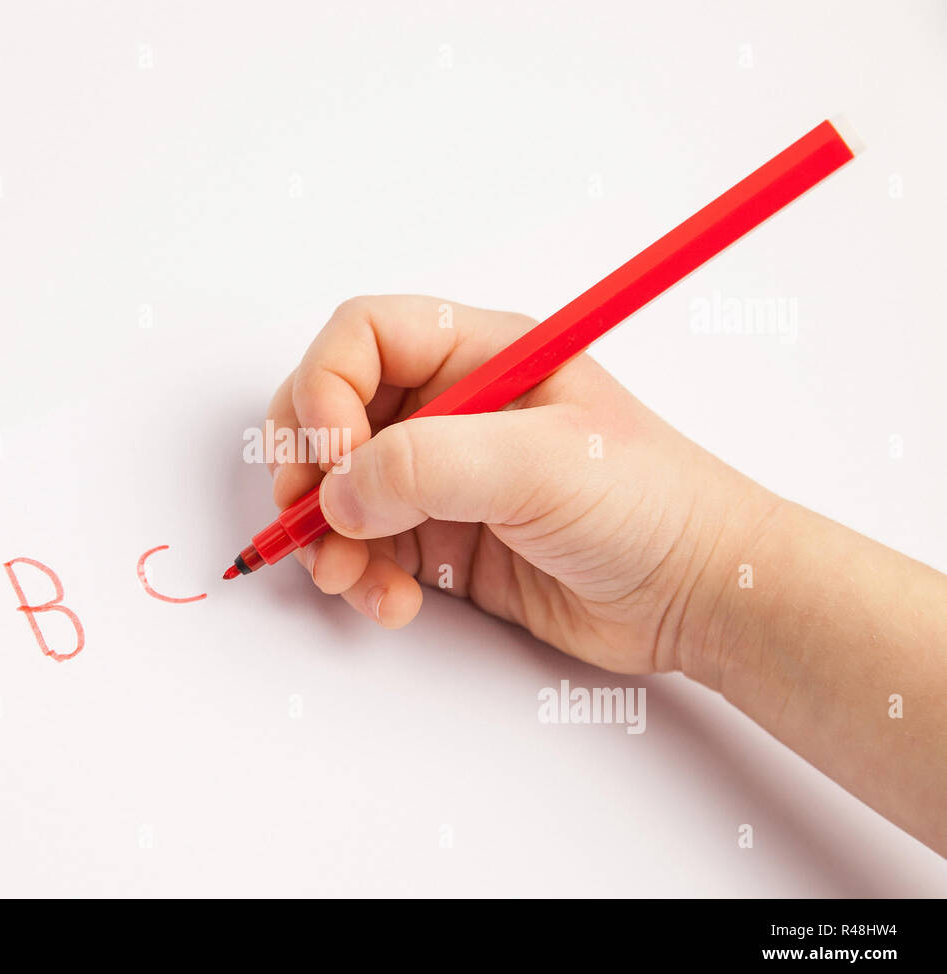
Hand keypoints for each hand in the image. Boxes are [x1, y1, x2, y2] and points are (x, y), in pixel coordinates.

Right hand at [267, 295, 775, 676]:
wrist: (698, 594)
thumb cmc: (649, 502)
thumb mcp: (540, 463)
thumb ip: (428, 464)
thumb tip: (338, 492)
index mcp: (478, 355)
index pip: (361, 338)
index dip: (326, 387)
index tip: (332, 456)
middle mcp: (450, 407)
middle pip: (330, 411)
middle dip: (306, 466)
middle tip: (307, 516)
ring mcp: (444, 476)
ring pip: (339, 488)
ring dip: (327, 535)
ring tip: (348, 576)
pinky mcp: (442, 539)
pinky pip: (367, 548)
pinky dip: (360, 577)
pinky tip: (391, 603)